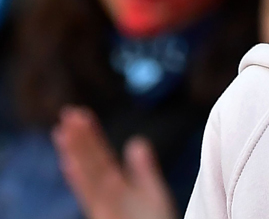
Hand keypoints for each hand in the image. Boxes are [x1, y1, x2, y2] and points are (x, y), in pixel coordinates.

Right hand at [51, 107, 176, 218]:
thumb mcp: (151, 194)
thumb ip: (143, 170)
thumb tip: (136, 142)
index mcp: (117, 190)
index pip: (101, 159)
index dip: (90, 138)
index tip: (78, 115)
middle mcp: (108, 198)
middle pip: (92, 164)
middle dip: (80, 139)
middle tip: (68, 111)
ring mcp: (107, 209)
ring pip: (90, 176)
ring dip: (77, 153)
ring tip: (65, 129)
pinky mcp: (107, 217)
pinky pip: (94, 198)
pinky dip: (81, 181)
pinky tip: (70, 163)